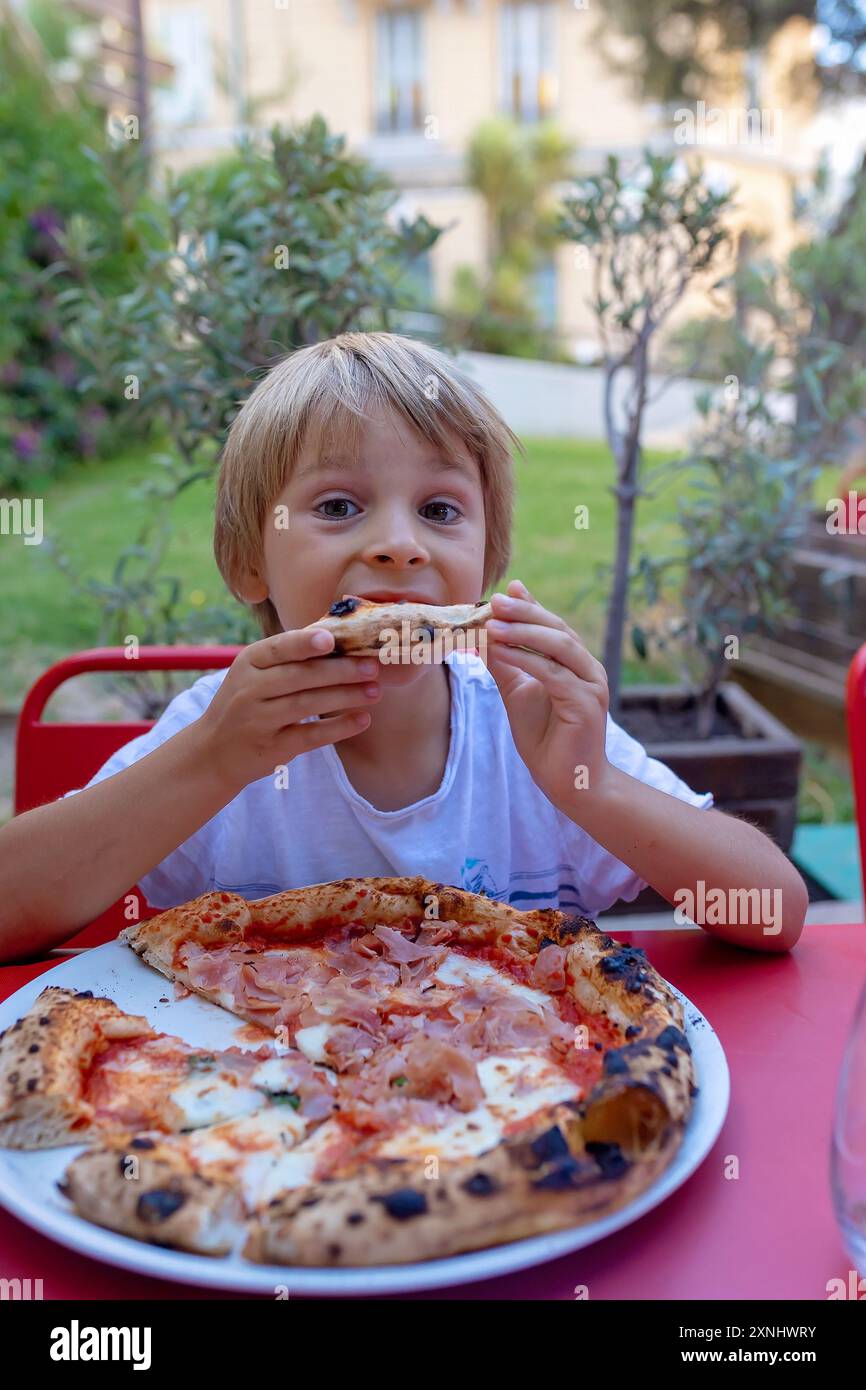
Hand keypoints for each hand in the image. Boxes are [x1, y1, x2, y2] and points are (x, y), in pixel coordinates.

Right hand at [197, 627, 381, 793]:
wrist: (214, 751)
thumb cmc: (245, 703)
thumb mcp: (252, 674)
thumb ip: (286, 657)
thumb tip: (337, 634)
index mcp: (248, 663)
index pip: (278, 648)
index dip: (304, 643)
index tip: (332, 639)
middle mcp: (250, 690)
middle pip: (300, 676)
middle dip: (340, 670)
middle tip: (372, 666)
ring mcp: (259, 720)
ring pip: (307, 704)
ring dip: (345, 696)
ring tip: (374, 691)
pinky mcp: (272, 747)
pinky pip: (310, 736)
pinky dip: (338, 728)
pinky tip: (362, 720)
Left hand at [483, 579, 612, 816]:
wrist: (568, 782)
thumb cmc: (546, 740)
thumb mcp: (518, 693)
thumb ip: (506, 663)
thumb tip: (484, 635)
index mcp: (575, 663)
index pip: (552, 625)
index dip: (529, 606)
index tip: (503, 591)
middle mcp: (588, 668)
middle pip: (557, 629)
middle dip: (525, 611)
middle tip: (494, 600)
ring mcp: (591, 684)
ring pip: (558, 646)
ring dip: (523, 631)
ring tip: (493, 623)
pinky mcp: (586, 703)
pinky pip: (552, 673)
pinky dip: (525, 659)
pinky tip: (500, 651)